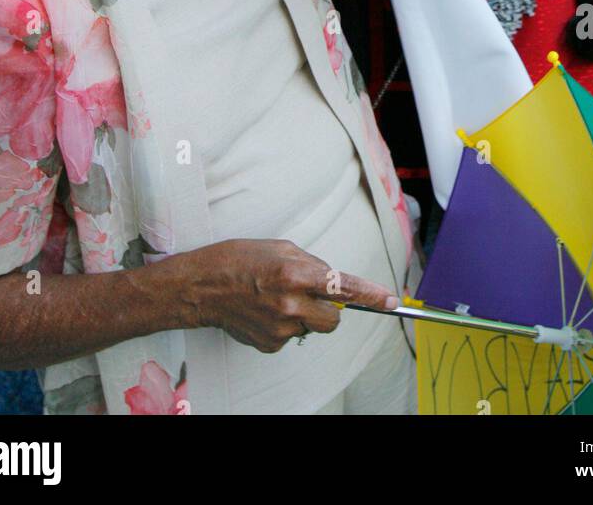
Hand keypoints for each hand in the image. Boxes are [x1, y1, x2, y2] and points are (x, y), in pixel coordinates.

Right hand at [169, 239, 397, 353]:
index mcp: (294, 273)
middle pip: (333, 318)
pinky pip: (291, 336)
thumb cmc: (238, 259)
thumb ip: (311, 264)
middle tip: (310, 294)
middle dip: (329, 308)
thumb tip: (333, 281)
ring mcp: (280, 328)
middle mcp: (290, 303)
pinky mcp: (269, 345)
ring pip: (311, 327)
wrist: (202, 287)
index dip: (370, 295)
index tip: (390, 300)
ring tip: (275, 297)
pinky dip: (285, 324)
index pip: (342, 286)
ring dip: (303, 314)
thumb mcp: (279, 247)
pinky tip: (264, 310)